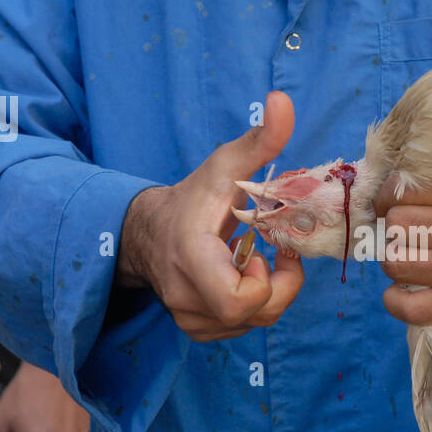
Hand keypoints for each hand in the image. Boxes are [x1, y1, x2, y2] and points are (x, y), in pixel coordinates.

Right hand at [116, 91, 304, 340]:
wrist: (149, 231)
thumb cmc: (194, 197)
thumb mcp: (224, 164)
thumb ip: (259, 139)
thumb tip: (283, 100)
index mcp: (192, 260)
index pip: (238, 302)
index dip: (264, 282)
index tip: (265, 250)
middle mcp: (187, 297)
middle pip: (255, 316)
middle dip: (280, 288)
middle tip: (277, 256)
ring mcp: (190, 318)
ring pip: (253, 325)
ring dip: (269, 294)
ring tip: (260, 261)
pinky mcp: (195, 328)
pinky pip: (241, 331)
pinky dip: (254, 307)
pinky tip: (246, 278)